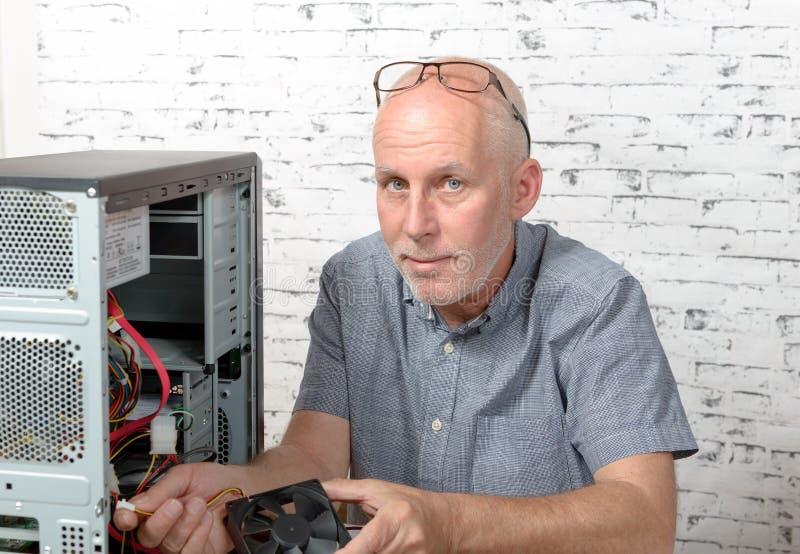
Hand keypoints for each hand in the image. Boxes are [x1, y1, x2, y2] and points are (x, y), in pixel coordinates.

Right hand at [113, 462, 246, 553]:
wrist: (244, 487)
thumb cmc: (215, 480)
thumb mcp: (185, 475)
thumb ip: (161, 489)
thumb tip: (136, 504)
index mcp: (156, 506)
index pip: (131, 519)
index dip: (125, 519)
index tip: (129, 515)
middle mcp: (166, 526)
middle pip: (147, 537)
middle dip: (160, 521)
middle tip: (176, 503)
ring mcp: (182, 541)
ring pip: (169, 546)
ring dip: (185, 524)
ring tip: (199, 505)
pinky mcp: (200, 551)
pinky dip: (198, 536)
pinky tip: (207, 520)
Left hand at [323, 478, 453, 553]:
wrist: (446, 522)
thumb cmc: (413, 505)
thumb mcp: (379, 490)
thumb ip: (345, 490)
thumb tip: (318, 489)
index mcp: (394, 519)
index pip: (366, 545)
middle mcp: (405, 543)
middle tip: (344, 549)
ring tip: (365, 545)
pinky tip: (378, 551)